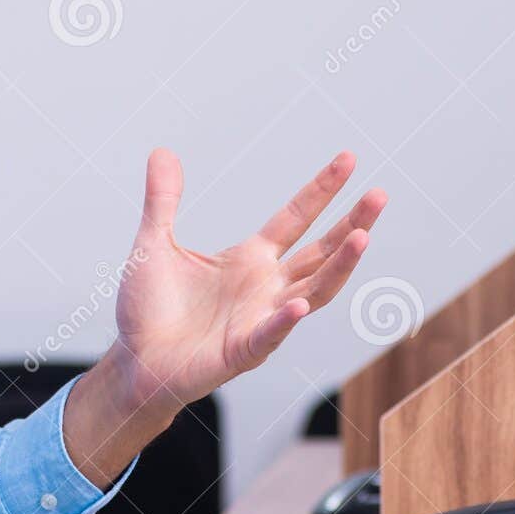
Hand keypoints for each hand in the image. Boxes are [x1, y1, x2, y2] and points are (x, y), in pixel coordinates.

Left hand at [66, 149, 385, 484]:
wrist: (135, 362)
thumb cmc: (149, 309)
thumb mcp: (153, 244)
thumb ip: (162, 200)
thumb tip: (162, 151)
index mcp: (249, 259)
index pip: (296, 218)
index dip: (322, 190)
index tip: (349, 159)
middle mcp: (265, 287)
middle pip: (320, 252)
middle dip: (352, 223)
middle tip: (380, 194)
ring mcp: (259, 320)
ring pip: (313, 291)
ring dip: (338, 267)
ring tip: (362, 236)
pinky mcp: (241, 352)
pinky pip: (268, 335)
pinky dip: (284, 321)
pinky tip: (299, 303)